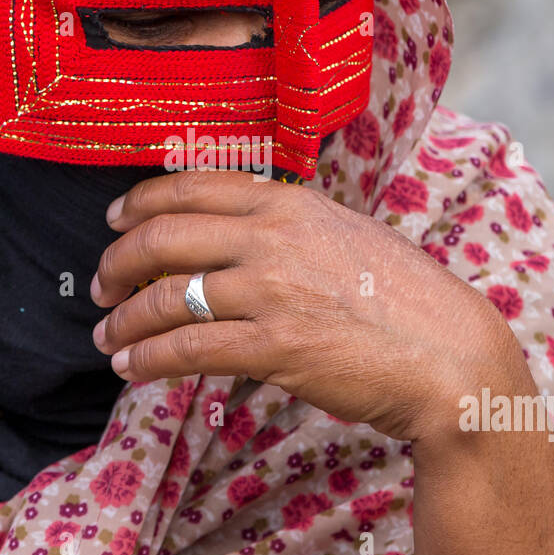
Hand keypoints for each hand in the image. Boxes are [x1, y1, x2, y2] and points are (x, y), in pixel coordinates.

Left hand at [89, 169, 520, 445]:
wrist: (452, 357)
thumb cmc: (407, 301)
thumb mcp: (348, 236)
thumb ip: (291, 229)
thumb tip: (239, 238)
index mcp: (291, 202)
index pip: (192, 186)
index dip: (140, 202)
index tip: (114, 221)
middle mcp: (273, 236)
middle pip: (163, 237)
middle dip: (118, 262)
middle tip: (101, 285)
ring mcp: (271, 290)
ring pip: (166, 297)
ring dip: (124, 320)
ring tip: (109, 337)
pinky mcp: (273, 346)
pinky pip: (186, 348)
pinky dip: (146, 358)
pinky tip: (131, 368)